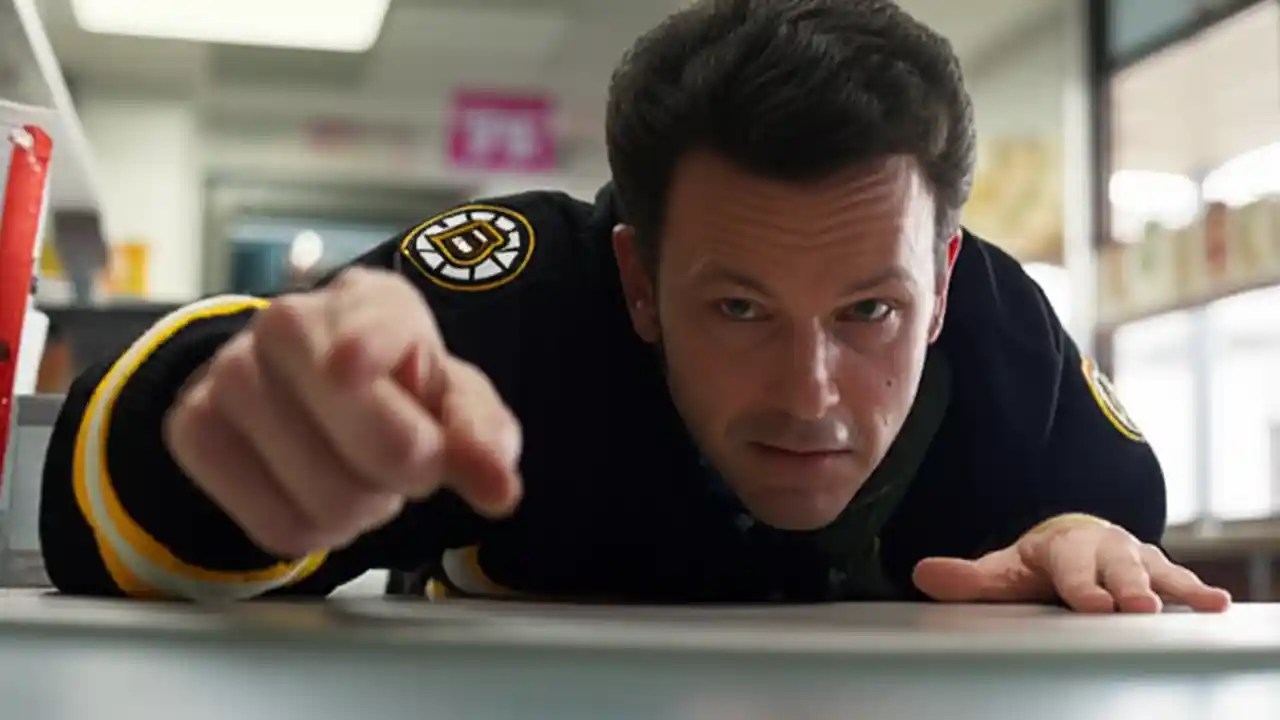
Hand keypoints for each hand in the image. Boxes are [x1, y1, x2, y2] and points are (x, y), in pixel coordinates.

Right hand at [164, 267, 522, 558]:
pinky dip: (310, 530)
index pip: (371, 326)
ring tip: (354, 469)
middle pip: (375, 446)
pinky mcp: (189, 426)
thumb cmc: (394, 384)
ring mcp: (228, 372)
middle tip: (407, 462)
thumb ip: (483, 437)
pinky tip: (310, 487)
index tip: (348, 365)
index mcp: (372, 303)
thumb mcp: (452, 397)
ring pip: (328, 503)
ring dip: (361, 509)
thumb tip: (501, 489)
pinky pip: (276, 529)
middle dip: (409, 476)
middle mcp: (288, 323)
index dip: (365, 348)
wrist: (303, 381)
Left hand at [911, 514, 1231, 612]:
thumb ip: (968, 578)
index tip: (1093, 604)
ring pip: (1156, 570)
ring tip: (1197, 603)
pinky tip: (1218, 605)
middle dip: (1129, 586)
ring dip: (1173, 588)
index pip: (1071, 570)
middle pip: (1119, 567)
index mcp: (1064, 547)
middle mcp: (1104, 548)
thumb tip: (922, 575)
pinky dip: (1198, 591)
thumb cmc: (1039, 564)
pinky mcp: (1159, 571)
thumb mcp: (1004, 570)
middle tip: (1139, 606)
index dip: (1082, 587)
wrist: (1074, 538)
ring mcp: (1135, 557)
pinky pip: (1181, 580)